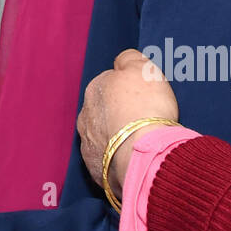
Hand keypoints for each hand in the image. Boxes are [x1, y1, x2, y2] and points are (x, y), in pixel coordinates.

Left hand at [77, 49, 178, 197]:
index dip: (129, 92)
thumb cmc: (145, 106)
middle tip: (144, 123)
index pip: (110, 85)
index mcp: (95, 90)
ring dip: (118, 140)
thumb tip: (122, 60)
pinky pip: (108, 163)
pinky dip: (118, 162)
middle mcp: (85, 117)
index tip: (144, 100)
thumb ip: (130, 59)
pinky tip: (134, 162)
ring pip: (103, 139)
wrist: (143, 152)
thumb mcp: (142, 69)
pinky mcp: (96, 171)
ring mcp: (88, 145)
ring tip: (140, 145)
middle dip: (119, 117)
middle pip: (104, 113)